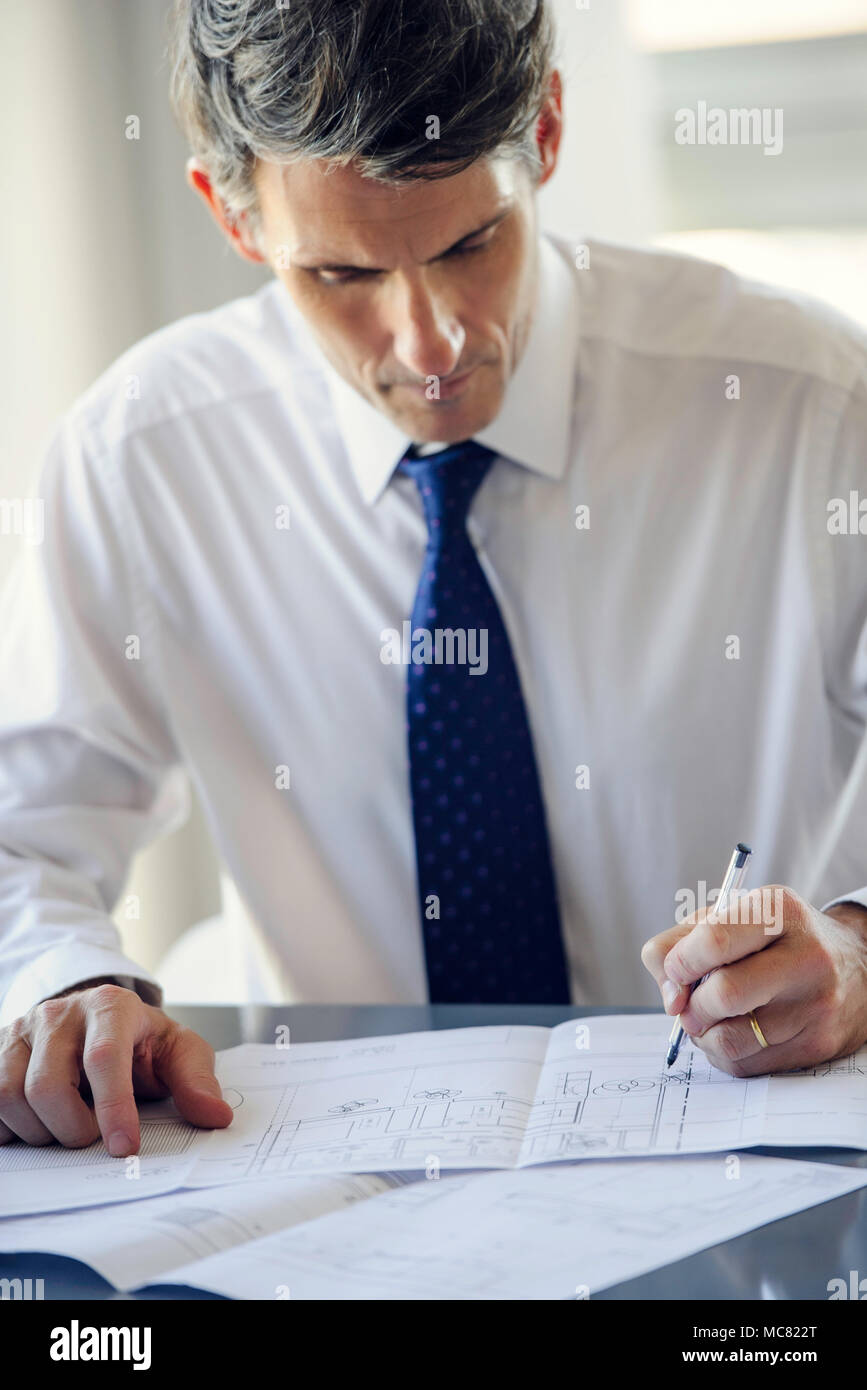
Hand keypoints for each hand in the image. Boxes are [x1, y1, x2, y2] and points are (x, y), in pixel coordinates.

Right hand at [0, 980, 233, 1153]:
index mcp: (110, 1006)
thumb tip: (215, 1115)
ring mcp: (23, 1030)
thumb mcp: (178, 1051)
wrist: (101, 1020)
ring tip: (68, 1126)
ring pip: (9, 1096)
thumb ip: (196, 1081)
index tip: (125, 1147)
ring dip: (39, 1130)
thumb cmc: (142, 1041)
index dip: (113, 1108)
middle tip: (94, 1137)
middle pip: (47, 1085)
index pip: (103, 1058)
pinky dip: (11, 1127)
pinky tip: (38, 1123)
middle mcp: (60, 1013)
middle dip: (72, 1129)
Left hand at [641, 887, 866, 1074]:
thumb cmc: (775, 939)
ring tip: (710, 1017)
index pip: (714, 941)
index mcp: (780, 911)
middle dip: (692, 1005)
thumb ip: (679, 943)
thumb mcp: (730, 917)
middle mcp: (807, 957)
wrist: (855, 968)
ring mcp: (816, 1005)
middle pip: (724, 994)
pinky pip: (746, 1064)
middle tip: (689, 1003)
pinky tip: (735, 1031)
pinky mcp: (817, 1044)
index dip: (680, 963)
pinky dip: (723, 1053)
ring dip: (703, 1033)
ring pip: (731, 1038)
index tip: (676, 972)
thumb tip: (670, 995)